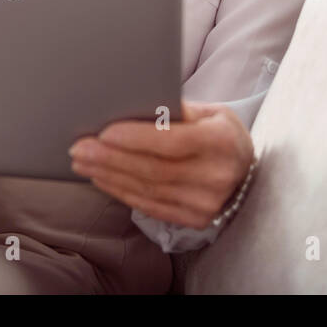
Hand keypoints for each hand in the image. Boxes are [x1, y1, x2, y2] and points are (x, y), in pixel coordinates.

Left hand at [68, 100, 254, 228]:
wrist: (247, 175)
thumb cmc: (222, 134)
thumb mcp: (211, 112)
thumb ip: (177, 111)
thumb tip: (134, 106)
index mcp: (221, 142)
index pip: (172, 141)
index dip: (136, 138)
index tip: (104, 131)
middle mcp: (215, 177)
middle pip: (152, 169)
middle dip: (110, 158)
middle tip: (79, 147)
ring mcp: (205, 204)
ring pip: (146, 189)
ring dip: (109, 175)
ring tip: (82, 161)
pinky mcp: (194, 220)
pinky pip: (149, 206)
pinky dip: (121, 191)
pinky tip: (102, 178)